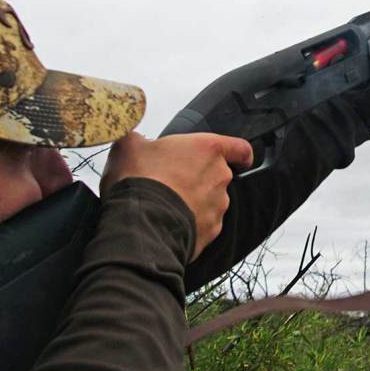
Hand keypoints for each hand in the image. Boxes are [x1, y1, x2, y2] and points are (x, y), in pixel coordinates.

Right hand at [101, 131, 253, 260]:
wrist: (140, 223)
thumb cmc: (140, 180)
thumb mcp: (129, 146)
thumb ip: (137, 138)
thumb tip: (132, 140)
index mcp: (208, 149)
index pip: (240, 148)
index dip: (239, 154)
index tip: (238, 158)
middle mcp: (220, 177)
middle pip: (219, 176)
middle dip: (200, 179)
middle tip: (173, 182)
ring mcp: (217, 206)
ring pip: (211, 202)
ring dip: (194, 203)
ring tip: (166, 205)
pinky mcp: (210, 232)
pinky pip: (203, 225)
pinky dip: (190, 225)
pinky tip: (168, 223)